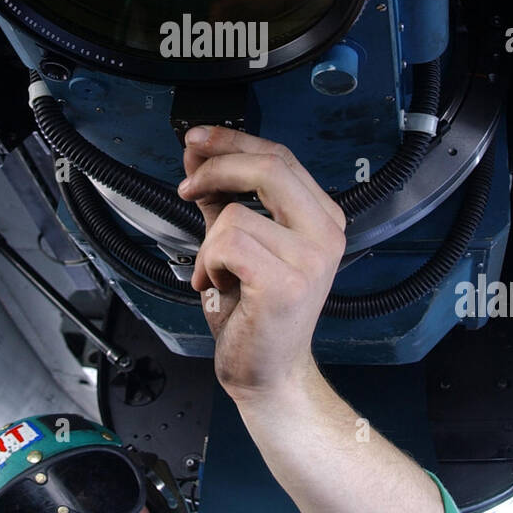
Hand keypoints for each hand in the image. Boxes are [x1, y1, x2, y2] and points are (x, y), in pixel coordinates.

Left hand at [178, 127, 346, 398]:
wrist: (268, 373)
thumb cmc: (255, 312)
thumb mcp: (237, 243)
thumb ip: (221, 197)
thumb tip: (197, 154)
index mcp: (322, 218)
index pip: (279, 157)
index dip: (233, 141)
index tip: (196, 139)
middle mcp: (326, 233)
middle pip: (269, 166)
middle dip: (217, 167)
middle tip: (186, 185)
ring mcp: (311, 259)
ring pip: (236, 214)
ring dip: (208, 244)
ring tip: (215, 272)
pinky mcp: (287, 285)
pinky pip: (228, 244)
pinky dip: (209, 264)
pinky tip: (217, 286)